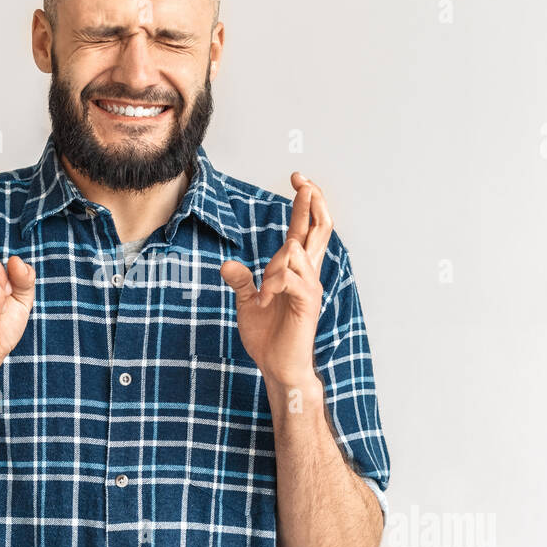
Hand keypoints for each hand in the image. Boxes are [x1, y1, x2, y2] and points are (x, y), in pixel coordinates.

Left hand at [220, 172, 331, 388]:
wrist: (279, 367)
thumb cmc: (269, 336)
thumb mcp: (248, 303)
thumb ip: (241, 281)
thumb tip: (227, 263)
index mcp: (296, 271)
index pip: (305, 229)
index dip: (305, 203)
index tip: (299, 179)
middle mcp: (307, 274)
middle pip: (319, 228)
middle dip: (312, 201)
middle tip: (303, 180)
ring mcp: (310, 287)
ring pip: (299, 250)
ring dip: (276, 262)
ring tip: (264, 290)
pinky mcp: (307, 303)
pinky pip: (294, 278)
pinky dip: (277, 280)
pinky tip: (267, 295)